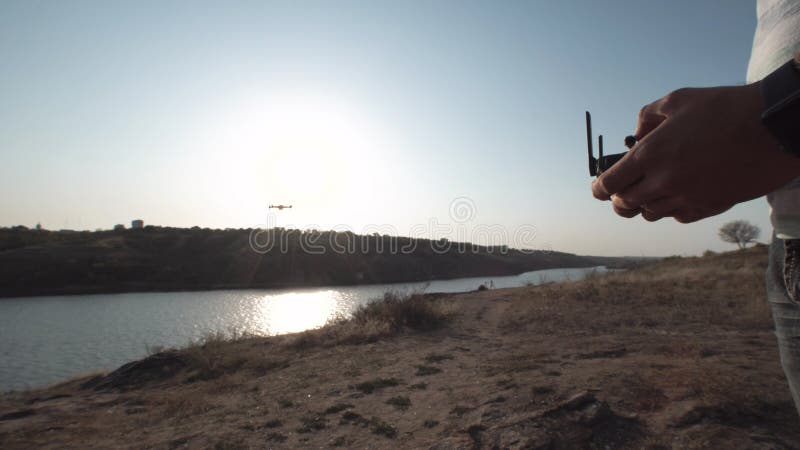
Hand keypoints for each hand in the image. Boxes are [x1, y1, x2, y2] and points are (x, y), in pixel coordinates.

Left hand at [591, 83, 799, 221]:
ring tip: (650, 189)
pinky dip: (671, 209)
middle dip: (618, 199)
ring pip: (650, 214)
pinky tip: (677, 194)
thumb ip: (648, 115)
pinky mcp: (710, 206)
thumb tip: (637, 132)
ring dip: (644, 204)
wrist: (774, 128)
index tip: (597, 188)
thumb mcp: (679, 99)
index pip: (609, 184)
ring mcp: (687, 197)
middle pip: (625, 205)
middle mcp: (664, 181)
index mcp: (651, 155)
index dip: (598, 188)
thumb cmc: (727, 108)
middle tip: (621, 190)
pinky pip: (678, 216)